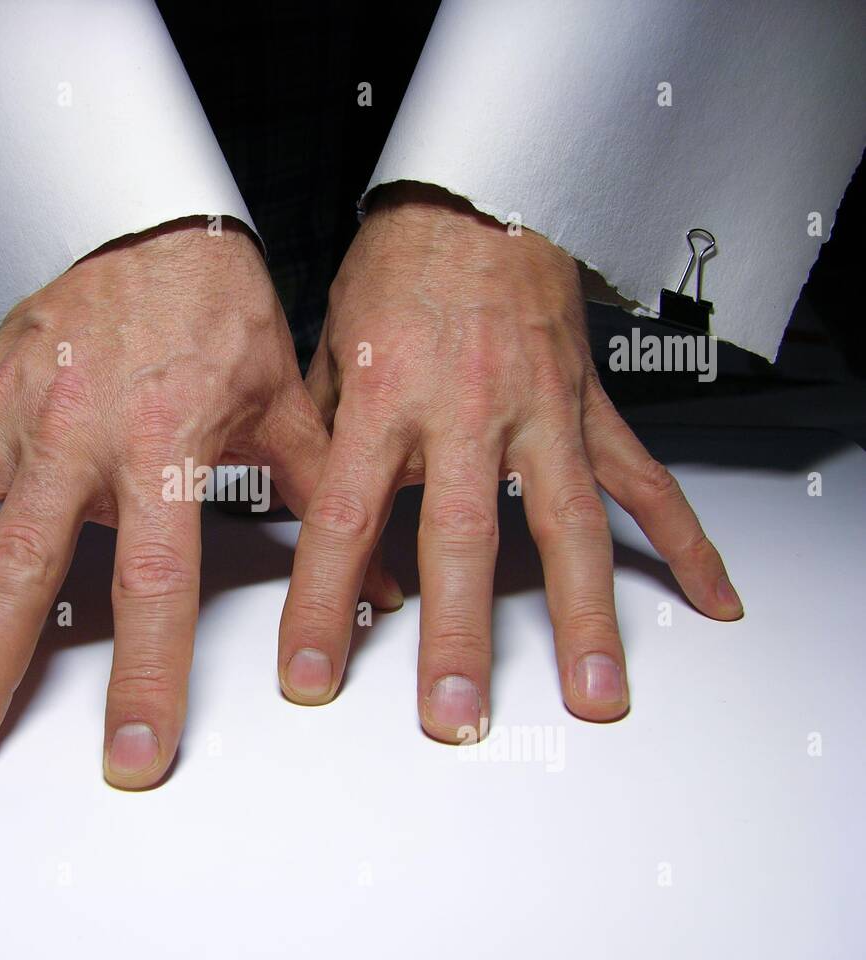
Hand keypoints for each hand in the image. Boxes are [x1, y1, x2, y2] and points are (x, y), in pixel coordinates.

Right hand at [0, 218, 335, 787]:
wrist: (158, 216)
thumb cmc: (220, 311)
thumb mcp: (284, 405)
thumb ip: (322, 504)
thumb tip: (375, 587)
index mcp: (163, 444)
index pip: (154, 584)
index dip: (144, 677)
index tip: (129, 754)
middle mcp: (76, 433)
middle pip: (16, 570)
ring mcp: (12, 414)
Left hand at [278, 183, 742, 739]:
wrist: (478, 194)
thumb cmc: (398, 269)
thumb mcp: (331, 345)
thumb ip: (321, 439)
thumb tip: (305, 520)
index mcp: (384, 399)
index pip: (340, 518)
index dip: (322, 605)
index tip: (313, 674)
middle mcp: (464, 411)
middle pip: (460, 539)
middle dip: (458, 634)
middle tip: (455, 710)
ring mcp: (539, 413)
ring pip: (567, 525)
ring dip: (584, 615)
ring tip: (592, 690)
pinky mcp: (590, 408)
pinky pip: (644, 480)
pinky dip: (684, 540)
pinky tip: (710, 595)